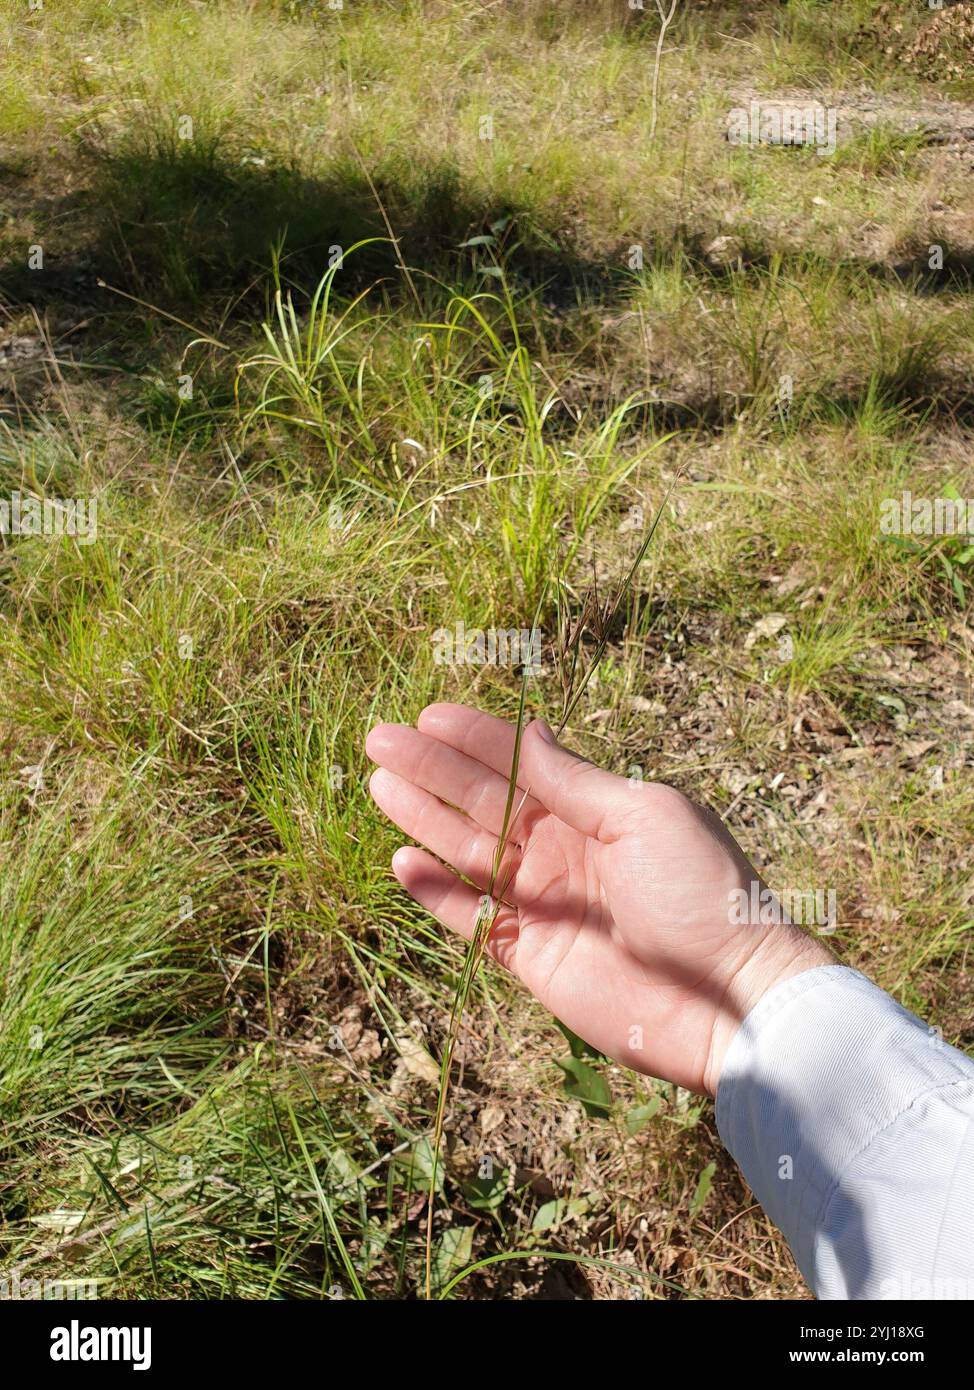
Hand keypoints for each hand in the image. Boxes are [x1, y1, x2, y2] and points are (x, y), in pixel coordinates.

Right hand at [366, 703, 831, 1095]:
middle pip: (484, 802)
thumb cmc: (703, 893)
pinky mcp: (530, 956)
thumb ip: (576, 782)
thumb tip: (528, 733)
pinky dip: (437, 892)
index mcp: (596, 810)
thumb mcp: (643, 817)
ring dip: (425, 819)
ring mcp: (545, 903)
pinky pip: (470, 918)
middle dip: (434, 770)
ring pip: (468, 853)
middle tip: (381, 739)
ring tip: (381, 785)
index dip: (476, 738)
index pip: (522, 764)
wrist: (730, 998)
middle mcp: (564, 850)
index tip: (429, 715)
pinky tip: (404, 861)